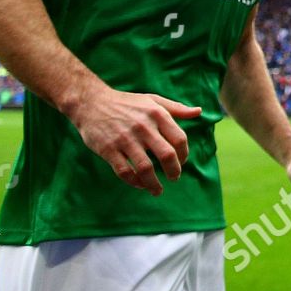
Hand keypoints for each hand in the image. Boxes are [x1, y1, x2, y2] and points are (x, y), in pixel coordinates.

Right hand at [69, 87, 200, 195]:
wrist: (92, 103)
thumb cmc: (127, 103)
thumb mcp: (153, 100)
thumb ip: (176, 108)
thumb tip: (199, 112)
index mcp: (157, 114)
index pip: (179, 139)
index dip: (184, 154)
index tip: (182, 161)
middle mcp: (143, 127)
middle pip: (167, 155)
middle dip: (174, 171)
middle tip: (175, 178)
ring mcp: (125, 139)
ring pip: (146, 168)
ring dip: (154, 183)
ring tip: (158, 190)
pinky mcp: (109, 149)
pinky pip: (125, 171)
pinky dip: (134, 182)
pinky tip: (140, 184)